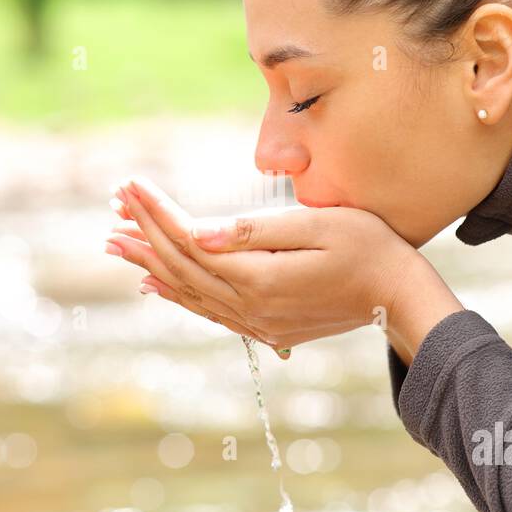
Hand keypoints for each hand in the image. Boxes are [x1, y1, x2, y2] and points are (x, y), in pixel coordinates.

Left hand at [103, 175, 425, 357]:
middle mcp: (251, 306)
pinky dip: (176, 293)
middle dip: (144, 234)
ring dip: (150, 265)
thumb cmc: (368, 247)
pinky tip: (154, 284)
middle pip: (181, 268)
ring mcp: (257, 322)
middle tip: (112, 207)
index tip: (130, 185)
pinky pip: (207, 310)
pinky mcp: (265, 326)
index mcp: (260, 277)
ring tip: (116, 242)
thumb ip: (254, 230)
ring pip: (188, 291)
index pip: (190, 241)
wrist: (400, 297)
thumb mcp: (317, 225)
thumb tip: (195, 232)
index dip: (157, 212)